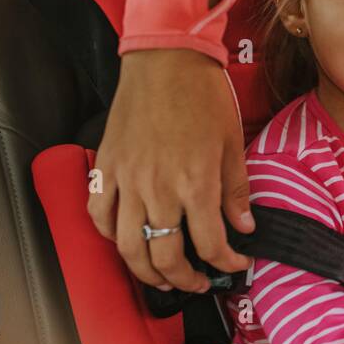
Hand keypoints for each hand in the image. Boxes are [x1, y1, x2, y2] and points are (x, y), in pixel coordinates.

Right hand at [88, 49, 254, 292]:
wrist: (166, 60)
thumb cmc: (204, 97)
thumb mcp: (233, 144)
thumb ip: (236, 190)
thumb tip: (244, 227)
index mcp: (196, 183)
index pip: (211, 244)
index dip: (227, 263)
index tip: (237, 264)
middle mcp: (159, 189)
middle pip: (165, 256)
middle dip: (185, 279)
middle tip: (199, 283)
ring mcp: (127, 180)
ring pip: (128, 246)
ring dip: (145, 271)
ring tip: (162, 277)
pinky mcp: (106, 168)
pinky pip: (99, 214)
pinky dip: (110, 235)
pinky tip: (126, 240)